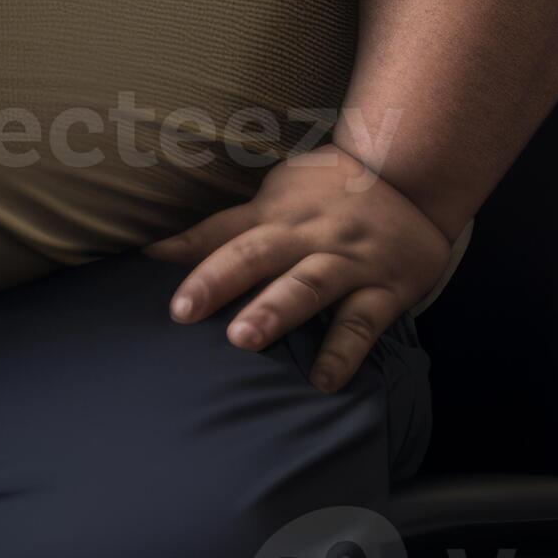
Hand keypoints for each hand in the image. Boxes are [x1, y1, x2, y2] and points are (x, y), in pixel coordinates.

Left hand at [144, 145, 451, 392]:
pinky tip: (323, 381)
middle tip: (183, 311)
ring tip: (243, 339)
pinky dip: (343, 352)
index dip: (185, 249)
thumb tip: (155, 253)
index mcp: (276, 213)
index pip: (222, 230)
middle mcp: (308, 234)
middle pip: (256, 253)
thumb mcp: (276, 197)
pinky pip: (363, 322)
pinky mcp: (386, 289)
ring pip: (308, 285)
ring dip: (274, 310)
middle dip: (218, 280)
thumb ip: (224, 228)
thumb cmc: (328, 193)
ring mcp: (347, 261)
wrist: (411, 176)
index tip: (145, 266)